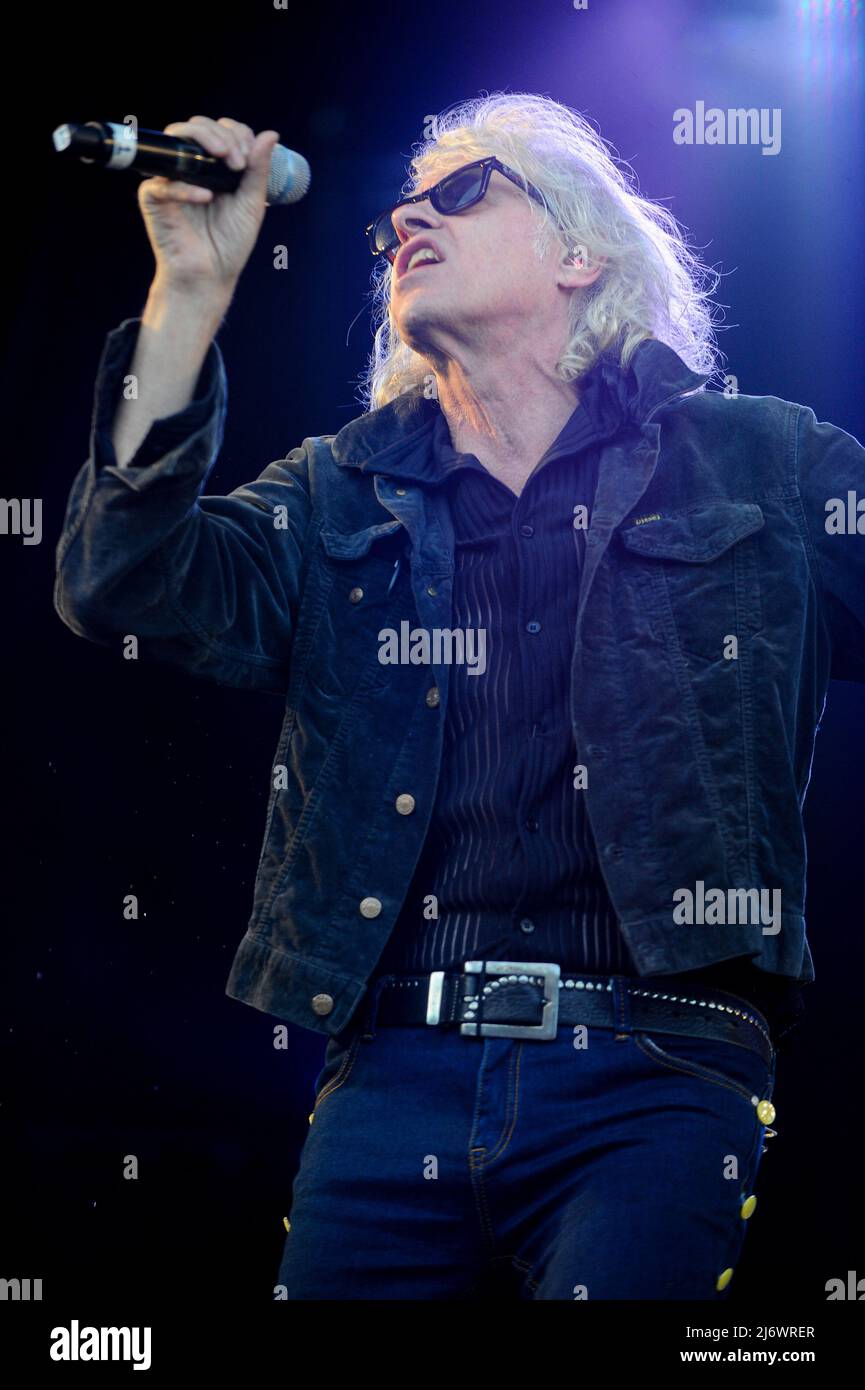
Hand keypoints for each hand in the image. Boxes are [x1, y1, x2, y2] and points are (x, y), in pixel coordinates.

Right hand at [136, 115, 279, 299]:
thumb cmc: (230, 243)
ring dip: (203, 141)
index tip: (249, 159)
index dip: (236, 134)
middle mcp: (190, 166)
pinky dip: (185, 188)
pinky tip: (206, 197)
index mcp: (214, 165)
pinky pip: (163, 182)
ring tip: (226, 162)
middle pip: (196, 125)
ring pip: (175, 138)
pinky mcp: (153, 198)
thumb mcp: (251, 203)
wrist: (210, 276)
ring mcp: (169, 178)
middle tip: (239, 161)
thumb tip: (271, 133)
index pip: (221, 130)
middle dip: (221, 135)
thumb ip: (258, 169)